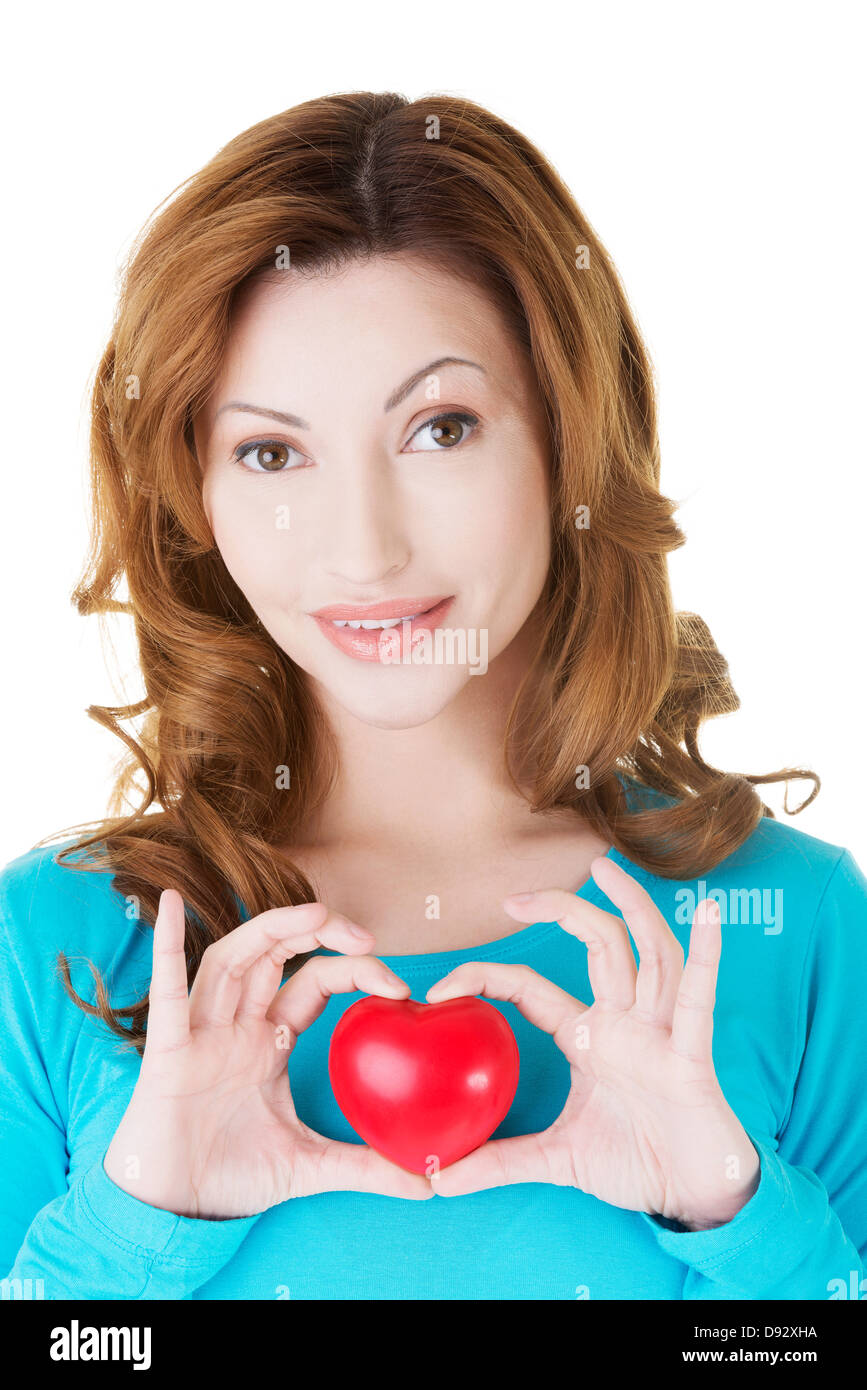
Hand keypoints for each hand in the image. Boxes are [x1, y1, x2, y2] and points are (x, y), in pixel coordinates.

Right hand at [104, 890, 432, 1218]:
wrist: (173, 1213)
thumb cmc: (231, 1178)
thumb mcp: (310, 1167)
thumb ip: (367, 1167)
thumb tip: (429, 1182)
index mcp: (268, 1041)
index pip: (315, 983)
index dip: (354, 972)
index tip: (400, 989)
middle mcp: (235, 1026)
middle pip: (275, 954)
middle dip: (316, 931)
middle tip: (365, 935)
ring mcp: (200, 1034)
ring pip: (231, 959)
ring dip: (269, 930)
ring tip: (314, 913)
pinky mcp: (167, 1053)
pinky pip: (165, 994)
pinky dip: (165, 948)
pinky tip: (170, 908)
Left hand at [424, 856, 759, 1228]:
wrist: (694, 1196)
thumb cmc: (636, 1161)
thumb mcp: (556, 1160)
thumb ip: (500, 1162)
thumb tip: (437, 1180)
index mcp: (589, 1035)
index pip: (532, 989)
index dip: (488, 977)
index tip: (442, 988)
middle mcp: (625, 1020)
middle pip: (598, 944)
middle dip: (561, 909)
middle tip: (513, 898)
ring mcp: (660, 1031)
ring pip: (649, 952)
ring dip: (633, 907)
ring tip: (607, 868)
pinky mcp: (691, 1055)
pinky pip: (698, 1000)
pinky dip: (707, 956)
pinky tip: (708, 915)